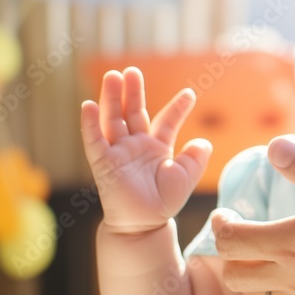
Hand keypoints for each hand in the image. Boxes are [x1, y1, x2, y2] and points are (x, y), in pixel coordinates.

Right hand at [80, 67, 211, 233]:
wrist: (144, 224)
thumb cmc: (164, 202)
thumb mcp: (186, 177)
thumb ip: (195, 158)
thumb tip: (205, 142)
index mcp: (157, 147)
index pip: (167, 121)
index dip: (177, 108)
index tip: (190, 93)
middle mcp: (137, 146)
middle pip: (133, 112)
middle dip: (133, 92)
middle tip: (132, 70)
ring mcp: (119, 152)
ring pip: (114, 120)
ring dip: (112, 98)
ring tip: (113, 76)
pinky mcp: (104, 163)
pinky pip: (94, 140)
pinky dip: (90, 123)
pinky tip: (89, 105)